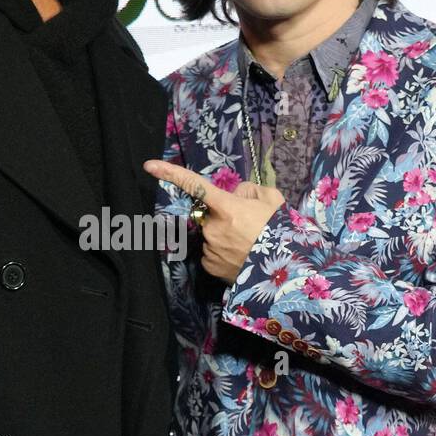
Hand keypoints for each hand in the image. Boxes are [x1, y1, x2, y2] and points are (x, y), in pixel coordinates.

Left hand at [144, 159, 284, 283]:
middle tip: (249, 226)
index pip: (195, 185)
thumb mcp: (272, 199)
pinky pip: (211, 252)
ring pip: (211, 234)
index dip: (171, 174)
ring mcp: (209, 247)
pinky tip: (240, 256)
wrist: (286, 270)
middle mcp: (212, 227)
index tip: (149, 166)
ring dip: (224, 236)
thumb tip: (235, 195)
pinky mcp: (209, 265)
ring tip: (248, 244)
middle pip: (210, 214)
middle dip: (223, 216)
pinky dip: (222, 252)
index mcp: (226, 207)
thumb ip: (249, 190)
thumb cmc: (280, 231)